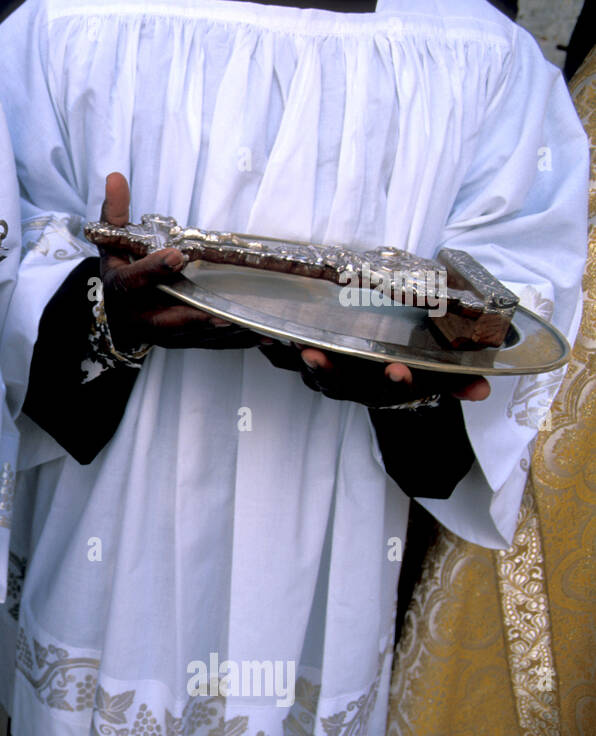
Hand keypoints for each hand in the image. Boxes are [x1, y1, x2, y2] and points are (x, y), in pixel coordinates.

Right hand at [98, 172, 260, 350]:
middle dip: (193, 317)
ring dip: (220, 332)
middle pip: (165, 321)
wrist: (118, 313)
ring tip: (247, 324)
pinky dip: (234, 341)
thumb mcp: (112, 241)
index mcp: (120, 288)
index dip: (153, 270)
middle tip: (219, 312)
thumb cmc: (121, 269)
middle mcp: (139, 317)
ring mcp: (161, 334)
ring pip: (192, 336)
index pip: (133, 281)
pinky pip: (208, 344)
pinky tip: (260, 336)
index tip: (176, 256)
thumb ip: (116, 212)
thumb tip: (116, 177)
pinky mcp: (182, 342)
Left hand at [258, 341, 490, 406]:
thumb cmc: (417, 367)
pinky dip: (273, 350)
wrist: (391, 373)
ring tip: (288, 344)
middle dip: (327, 372)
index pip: (393, 392)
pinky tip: (260, 335)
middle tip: (315, 356)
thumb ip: (459, 381)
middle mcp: (355, 387)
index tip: (400, 370)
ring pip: (313, 374)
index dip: (396, 384)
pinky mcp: (312, 363)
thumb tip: (484, 390)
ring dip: (297, 361)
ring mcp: (332, 377)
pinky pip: (287, 360)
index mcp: (387, 389)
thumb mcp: (440, 375)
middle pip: (341, 386)